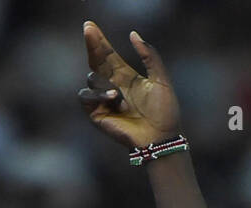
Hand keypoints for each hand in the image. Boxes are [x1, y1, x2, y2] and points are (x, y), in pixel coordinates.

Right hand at [78, 22, 180, 148]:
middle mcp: (112, 86)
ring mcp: (104, 100)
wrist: (161, 138)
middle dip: (92, 45)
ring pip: (91, 78)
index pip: (107, 54)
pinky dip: (97, 95)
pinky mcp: (97, 114)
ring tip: (118, 95)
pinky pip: (86, 96)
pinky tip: (112, 98)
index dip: (99, 40)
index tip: (90, 26)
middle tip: (89, 30)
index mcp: (125, 76)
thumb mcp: (161, 79)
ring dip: (103, 82)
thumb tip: (133, 34)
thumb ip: (150, 56)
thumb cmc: (164, 112)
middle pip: (96, 60)